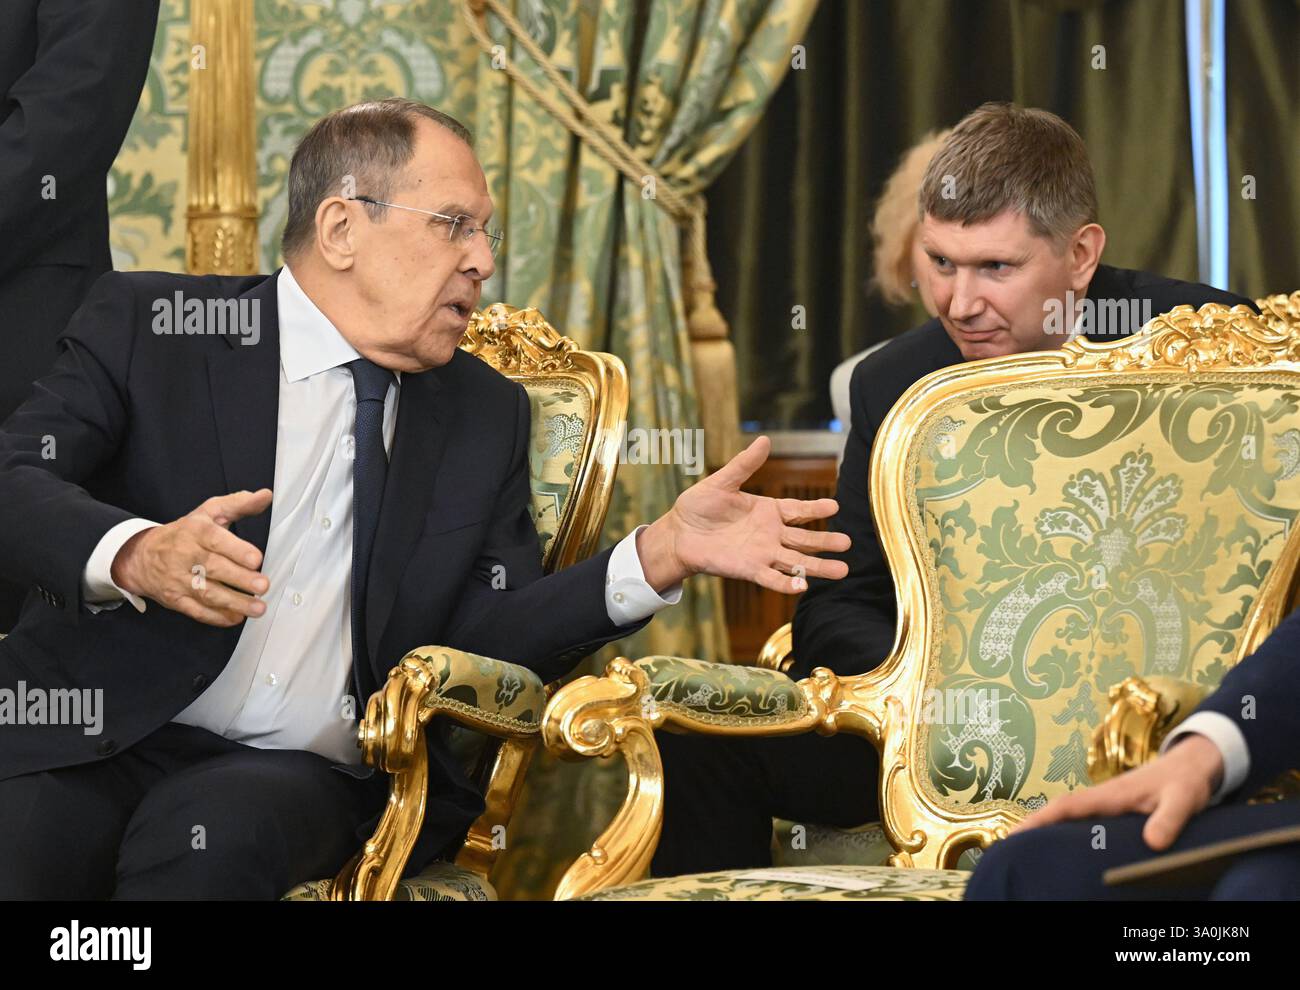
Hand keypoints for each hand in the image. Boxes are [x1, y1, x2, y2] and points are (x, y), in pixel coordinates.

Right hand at [110, 489, 272, 626]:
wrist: (141, 555)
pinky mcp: (174, 599)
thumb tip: (265, 496)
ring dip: (234, 602)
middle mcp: (185, 555)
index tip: (256, 559)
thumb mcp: (209, 512)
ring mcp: (178, 579)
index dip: (236, 550)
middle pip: (213, 568)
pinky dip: (215, 616)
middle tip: (263, 585)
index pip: (215, 539)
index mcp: (195, 530)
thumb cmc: (184, 533)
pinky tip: (235, 618)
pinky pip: (195, 610)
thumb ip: (238, 504)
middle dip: (240, 579)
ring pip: (206, 592)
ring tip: (258, 608)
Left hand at [635, 436, 849, 592]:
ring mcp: (762, 554)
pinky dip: (787, 583)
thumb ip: (744, 465)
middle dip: (826, 542)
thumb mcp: (722, 482)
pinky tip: (803, 586)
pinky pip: (772, 578)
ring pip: (796, 561)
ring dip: (818, 567)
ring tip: (842, 571)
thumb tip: (765, 440)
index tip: (835, 506)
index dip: (816, 509)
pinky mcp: (748, 569)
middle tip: (848, 543)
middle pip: (805, 539)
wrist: (678, 533)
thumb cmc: (698, 506)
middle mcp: (770, 534)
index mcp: (768, 511)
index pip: (799, 510)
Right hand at [1015, 733, 1224, 850]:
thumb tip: (1152, 843)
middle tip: (1009, 849)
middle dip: (1033, 828)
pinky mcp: (1117, 811)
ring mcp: (1108, 804)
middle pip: (1060, 813)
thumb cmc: (1186, 780)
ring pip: (1070, 818)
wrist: (1195, 764)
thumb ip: (1169, 819)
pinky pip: (1085, 822)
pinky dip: (1068, 832)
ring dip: (1048, 831)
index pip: (1066, 807)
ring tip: (1029, 852)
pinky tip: (1066, 848)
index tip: (1015, 834)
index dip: (1039, 820)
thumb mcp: (1183, 798)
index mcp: (1111, 794)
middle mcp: (1103, 798)